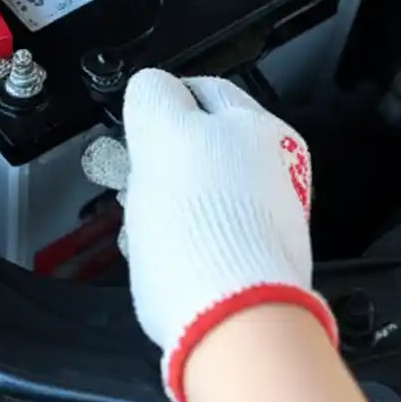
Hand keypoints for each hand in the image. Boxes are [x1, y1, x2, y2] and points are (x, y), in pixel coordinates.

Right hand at [121, 69, 336, 401]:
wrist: (229, 317)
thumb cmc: (201, 227)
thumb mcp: (162, 134)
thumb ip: (154, 98)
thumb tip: (152, 84)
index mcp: (257, 128)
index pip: (201, 91)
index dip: (160, 104)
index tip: (133, 125)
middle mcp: (269, 168)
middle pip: (199, 144)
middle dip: (158, 159)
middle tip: (130, 175)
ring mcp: (261, 215)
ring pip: (196, 190)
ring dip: (162, 200)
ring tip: (137, 221)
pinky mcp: (247, 258)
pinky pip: (203, 232)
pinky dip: (177, 236)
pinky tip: (156, 251)